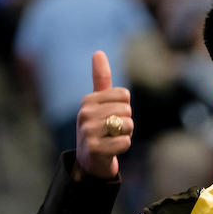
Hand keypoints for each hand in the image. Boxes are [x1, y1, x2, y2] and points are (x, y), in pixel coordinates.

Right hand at [75, 50, 133, 179]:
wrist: (90, 161)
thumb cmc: (98, 129)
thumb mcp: (99, 103)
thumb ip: (100, 79)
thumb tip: (98, 52)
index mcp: (87, 101)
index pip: (124, 95)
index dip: (124, 108)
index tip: (112, 117)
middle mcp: (85, 114)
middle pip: (127, 111)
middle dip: (126, 123)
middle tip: (112, 132)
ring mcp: (88, 132)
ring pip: (127, 125)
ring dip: (126, 135)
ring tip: (112, 139)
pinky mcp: (95, 149)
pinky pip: (125, 142)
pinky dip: (124, 147)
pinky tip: (112, 150)